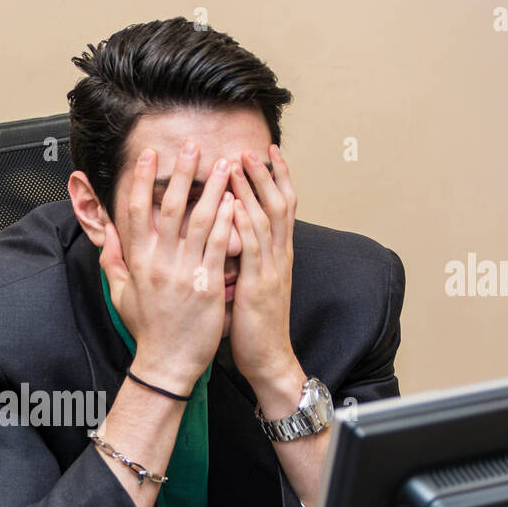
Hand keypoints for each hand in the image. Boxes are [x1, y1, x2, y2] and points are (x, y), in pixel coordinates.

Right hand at [99, 141, 236, 392]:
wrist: (166, 363)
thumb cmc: (146, 330)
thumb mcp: (120, 295)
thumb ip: (113, 262)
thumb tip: (107, 235)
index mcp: (138, 262)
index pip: (137, 211)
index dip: (143, 180)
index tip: (150, 156)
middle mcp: (159, 262)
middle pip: (170, 207)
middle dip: (182, 173)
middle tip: (193, 146)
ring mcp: (184, 273)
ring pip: (201, 220)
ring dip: (214, 189)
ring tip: (225, 165)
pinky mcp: (207, 285)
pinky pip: (220, 246)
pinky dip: (228, 221)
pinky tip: (237, 201)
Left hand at [227, 145, 299, 390]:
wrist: (269, 359)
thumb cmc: (253, 327)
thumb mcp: (248, 285)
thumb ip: (241, 259)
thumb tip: (226, 238)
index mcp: (277, 256)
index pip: (281, 208)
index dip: (276, 179)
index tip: (265, 153)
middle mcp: (279, 257)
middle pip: (279, 204)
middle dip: (266, 174)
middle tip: (254, 147)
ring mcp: (272, 270)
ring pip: (267, 219)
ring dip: (253, 190)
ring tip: (239, 163)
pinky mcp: (259, 285)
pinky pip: (252, 248)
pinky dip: (243, 223)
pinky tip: (233, 204)